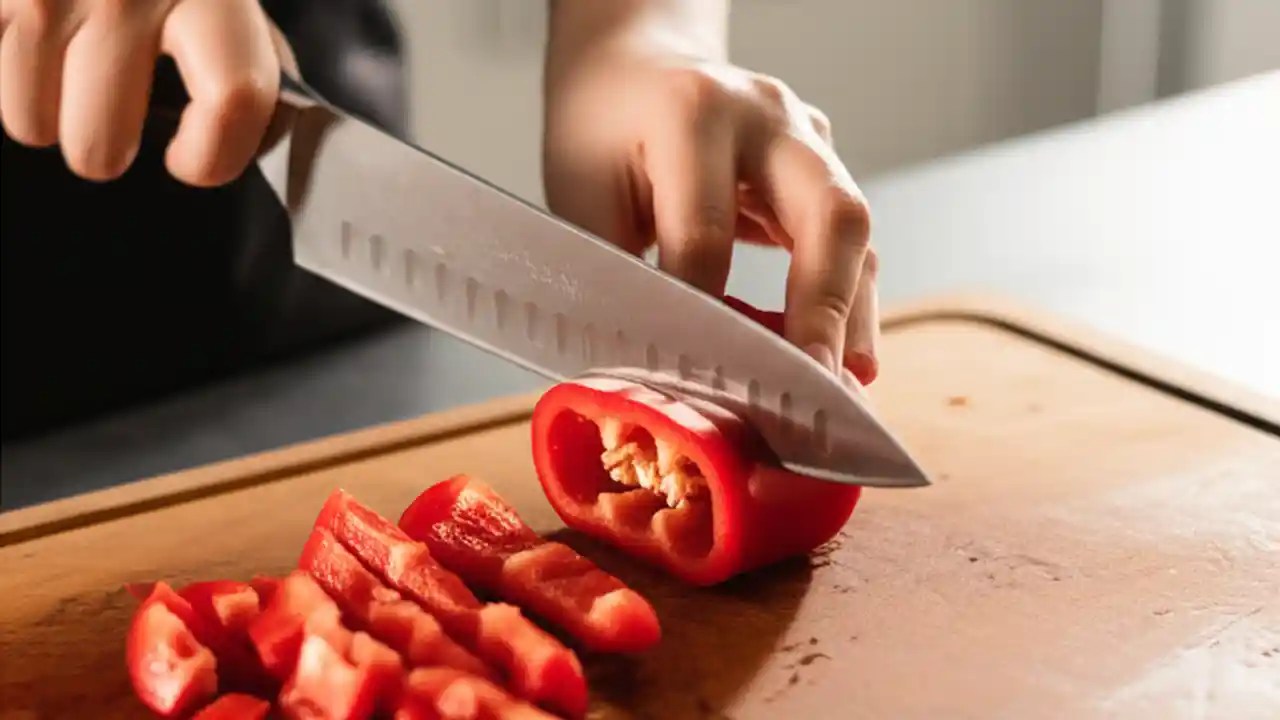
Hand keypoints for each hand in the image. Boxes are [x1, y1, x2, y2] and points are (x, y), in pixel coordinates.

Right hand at [1, 0, 289, 185]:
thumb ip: (253, 63)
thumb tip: (257, 138)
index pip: (234, 99)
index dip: (213, 157)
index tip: (190, 161)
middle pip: (100, 143)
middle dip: (107, 148)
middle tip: (112, 117)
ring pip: (30, 123)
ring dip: (47, 114)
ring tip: (67, 71)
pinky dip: (13, 75)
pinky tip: (34, 42)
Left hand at [543, 33, 878, 382]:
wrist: (636, 67)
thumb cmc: (601, 134)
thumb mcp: (581, 197)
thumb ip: (615, 275)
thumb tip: (648, 368)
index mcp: (691, 113)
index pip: (706, 231)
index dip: (703, 315)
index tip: (702, 382)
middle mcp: (766, 117)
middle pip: (825, 213)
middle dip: (823, 307)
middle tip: (813, 382)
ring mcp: (806, 136)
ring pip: (854, 230)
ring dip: (851, 315)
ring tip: (841, 386)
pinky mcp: (824, 165)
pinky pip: (849, 239)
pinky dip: (845, 301)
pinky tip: (839, 358)